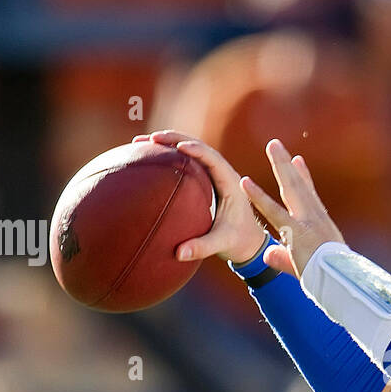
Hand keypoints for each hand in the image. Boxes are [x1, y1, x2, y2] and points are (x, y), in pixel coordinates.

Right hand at [132, 131, 268, 265]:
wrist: (248, 243)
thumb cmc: (238, 242)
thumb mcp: (222, 244)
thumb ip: (203, 247)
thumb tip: (178, 253)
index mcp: (230, 183)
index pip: (213, 159)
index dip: (196, 150)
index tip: (178, 147)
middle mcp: (222, 173)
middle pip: (199, 147)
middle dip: (175, 139)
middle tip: (151, 138)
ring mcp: (213, 175)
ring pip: (190, 151)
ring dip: (168, 143)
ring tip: (141, 141)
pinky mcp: (204, 180)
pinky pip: (186, 162)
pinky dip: (169, 155)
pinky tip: (148, 155)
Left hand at [240, 139, 345, 278]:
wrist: (338, 281)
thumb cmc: (327, 278)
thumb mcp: (303, 265)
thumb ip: (282, 258)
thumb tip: (267, 254)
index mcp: (320, 224)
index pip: (310, 195)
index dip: (304, 177)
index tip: (298, 160)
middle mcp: (315, 218)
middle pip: (299, 185)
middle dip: (287, 164)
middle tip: (275, 145)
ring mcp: (306, 221)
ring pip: (290, 188)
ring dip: (279, 166)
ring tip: (271, 146)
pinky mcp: (296, 231)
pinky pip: (273, 211)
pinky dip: (258, 197)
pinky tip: (245, 182)